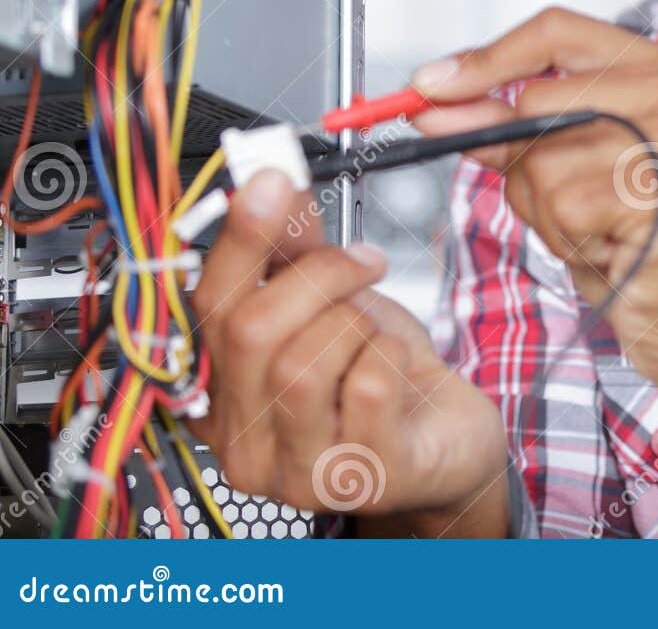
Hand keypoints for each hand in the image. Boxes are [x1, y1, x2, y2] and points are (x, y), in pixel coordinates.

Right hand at [190, 171, 509, 535]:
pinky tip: (397, 364)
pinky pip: (366, 386)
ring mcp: (299, 472)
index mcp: (225, 393)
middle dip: (320, 276)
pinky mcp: (363, 477)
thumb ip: (296, 253)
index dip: (241, 239)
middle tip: (366, 262)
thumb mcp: (336, 307)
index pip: (208, 307)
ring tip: (378, 325)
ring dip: (355, 320)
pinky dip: (390, 354)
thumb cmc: (385, 382)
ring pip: (301, 364)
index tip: (271, 180)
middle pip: (251, 332)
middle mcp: (245, 443)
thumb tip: (272, 185)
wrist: (448, 442)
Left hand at [410, 7, 657, 389]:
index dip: (486, 58)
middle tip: (571, 213)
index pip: (558, 31)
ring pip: (544, 158)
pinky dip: (569, 241)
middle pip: (539, 100)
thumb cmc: (641, 248)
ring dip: (548, 214)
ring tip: (603, 236)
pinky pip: (566, 205)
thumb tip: (435, 103)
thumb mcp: (571, 175)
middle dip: (522, 166)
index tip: (428, 87)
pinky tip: (613, 254)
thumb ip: (511, 132)